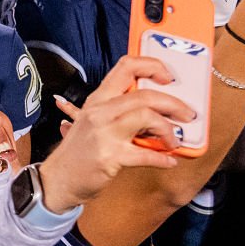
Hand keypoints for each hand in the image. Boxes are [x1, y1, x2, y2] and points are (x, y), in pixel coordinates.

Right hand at [39, 55, 190, 207]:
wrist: (58, 179)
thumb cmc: (78, 152)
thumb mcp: (92, 122)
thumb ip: (119, 112)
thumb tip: (156, 111)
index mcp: (98, 99)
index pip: (126, 66)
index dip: (152, 66)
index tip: (168, 77)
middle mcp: (100, 111)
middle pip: (145, 94)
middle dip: (173, 104)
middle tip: (186, 115)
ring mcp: (104, 133)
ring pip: (147, 117)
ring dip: (168, 130)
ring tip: (173, 141)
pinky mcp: (109, 156)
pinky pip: (145, 154)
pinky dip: (162, 158)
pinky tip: (169, 161)